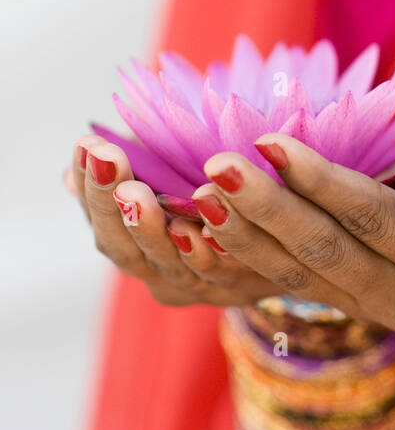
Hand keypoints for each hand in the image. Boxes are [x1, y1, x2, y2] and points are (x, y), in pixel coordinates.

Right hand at [63, 135, 290, 305]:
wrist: (284, 240)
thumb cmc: (214, 196)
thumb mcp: (170, 179)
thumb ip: (135, 173)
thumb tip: (75, 165)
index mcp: (135, 246)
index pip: (102, 223)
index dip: (90, 188)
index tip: (86, 144)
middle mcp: (160, 273)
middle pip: (126, 249)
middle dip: (111, 202)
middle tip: (106, 158)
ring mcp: (199, 285)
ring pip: (170, 262)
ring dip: (152, 227)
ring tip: (137, 192)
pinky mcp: (243, 284)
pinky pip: (224, 269)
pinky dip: (210, 249)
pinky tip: (202, 223)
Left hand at [182, 117, 394, 329]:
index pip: (372, 218)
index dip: (320, 181)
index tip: (271, 139)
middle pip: (324, 250)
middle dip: (265, 206)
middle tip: (215, 164)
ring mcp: (367, 304)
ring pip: (295, 271)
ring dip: (242, 231)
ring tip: (199, 191)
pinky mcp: (338, 297)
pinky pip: (283, 278)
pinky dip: (241, 252)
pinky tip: (201, 225)